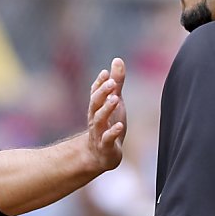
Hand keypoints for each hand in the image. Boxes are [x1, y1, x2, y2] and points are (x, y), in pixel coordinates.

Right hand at [86, 57, 125, 171]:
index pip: (95, 93)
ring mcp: (99, 133)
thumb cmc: (108, 125)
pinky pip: (107, 139)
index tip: (106, 72)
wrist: (100, 155)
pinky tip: (119, 125)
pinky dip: (112, 132)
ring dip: (106, 109)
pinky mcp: (106, 146)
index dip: (100, 83)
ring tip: (115, 99)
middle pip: (95, 103)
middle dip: (102, 93)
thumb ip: (117, 82)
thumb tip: (117, 60)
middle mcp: (95, 118)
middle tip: (111, 82)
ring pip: (99, 120)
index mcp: (97, 107)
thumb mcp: (115, 102)